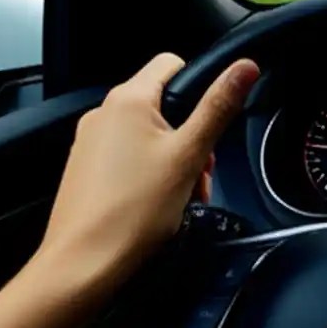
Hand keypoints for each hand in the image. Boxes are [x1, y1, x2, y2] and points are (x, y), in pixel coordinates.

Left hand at [35, 53, 259, 291]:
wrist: (83, 264)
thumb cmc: (132, 212)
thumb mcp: (189, 156)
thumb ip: (218, 107)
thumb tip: (244, 67)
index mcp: (127, 99)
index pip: (172, 64)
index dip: (199, 87)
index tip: (210, 122)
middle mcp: (102, 113)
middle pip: (162, 105)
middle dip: (190, 135)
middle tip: (199, 172)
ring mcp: (90, 142)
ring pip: (147, 134)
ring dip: (173, 159)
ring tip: (180, 195)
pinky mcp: (85, 169)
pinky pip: (126, 157)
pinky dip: (148, 173)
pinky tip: (156, 204)